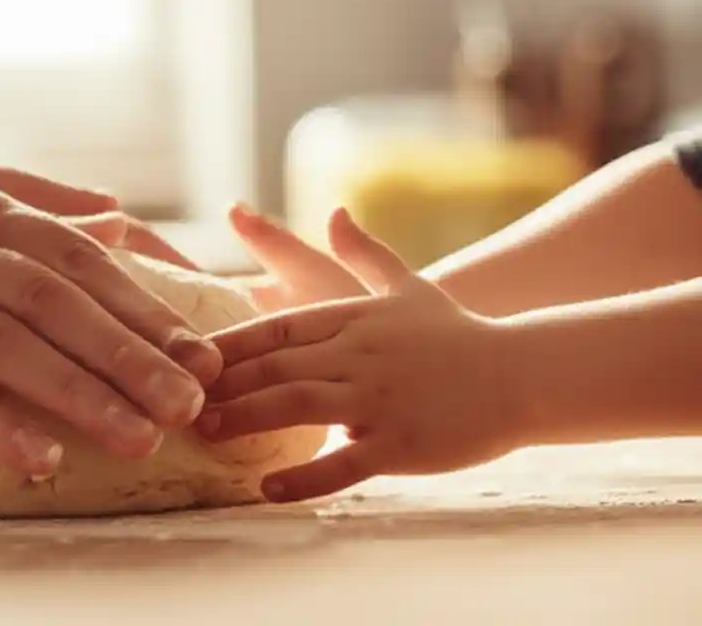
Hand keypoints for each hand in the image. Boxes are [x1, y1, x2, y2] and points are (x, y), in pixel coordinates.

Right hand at [0, 131, 222, 476]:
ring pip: (0, 341)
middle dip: (129, 353)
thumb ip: (23, 192)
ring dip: (75, 391)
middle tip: (192, 401)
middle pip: (52, 299)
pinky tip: (34, 455)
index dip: (141, 303)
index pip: (73, 253)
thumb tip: (113, 218)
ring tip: (138, 437)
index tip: (197, 346)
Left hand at [196, 209, 521, 500]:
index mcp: (353, 318)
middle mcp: (359, 355)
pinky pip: (343, 463)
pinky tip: (266, 490)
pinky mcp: (402, 443)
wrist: (522, 374)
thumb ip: (364, 253)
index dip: (227, 344)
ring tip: (205, 434)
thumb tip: (334, 212)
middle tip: (179, 401)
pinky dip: (303, 479)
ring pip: (296, 406)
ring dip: (245, 419)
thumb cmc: (457, 332)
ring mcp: (380, 399)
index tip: (187, 359)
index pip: (275, 328)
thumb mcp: (407, 286)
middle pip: (274, 367)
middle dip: (222, 385)